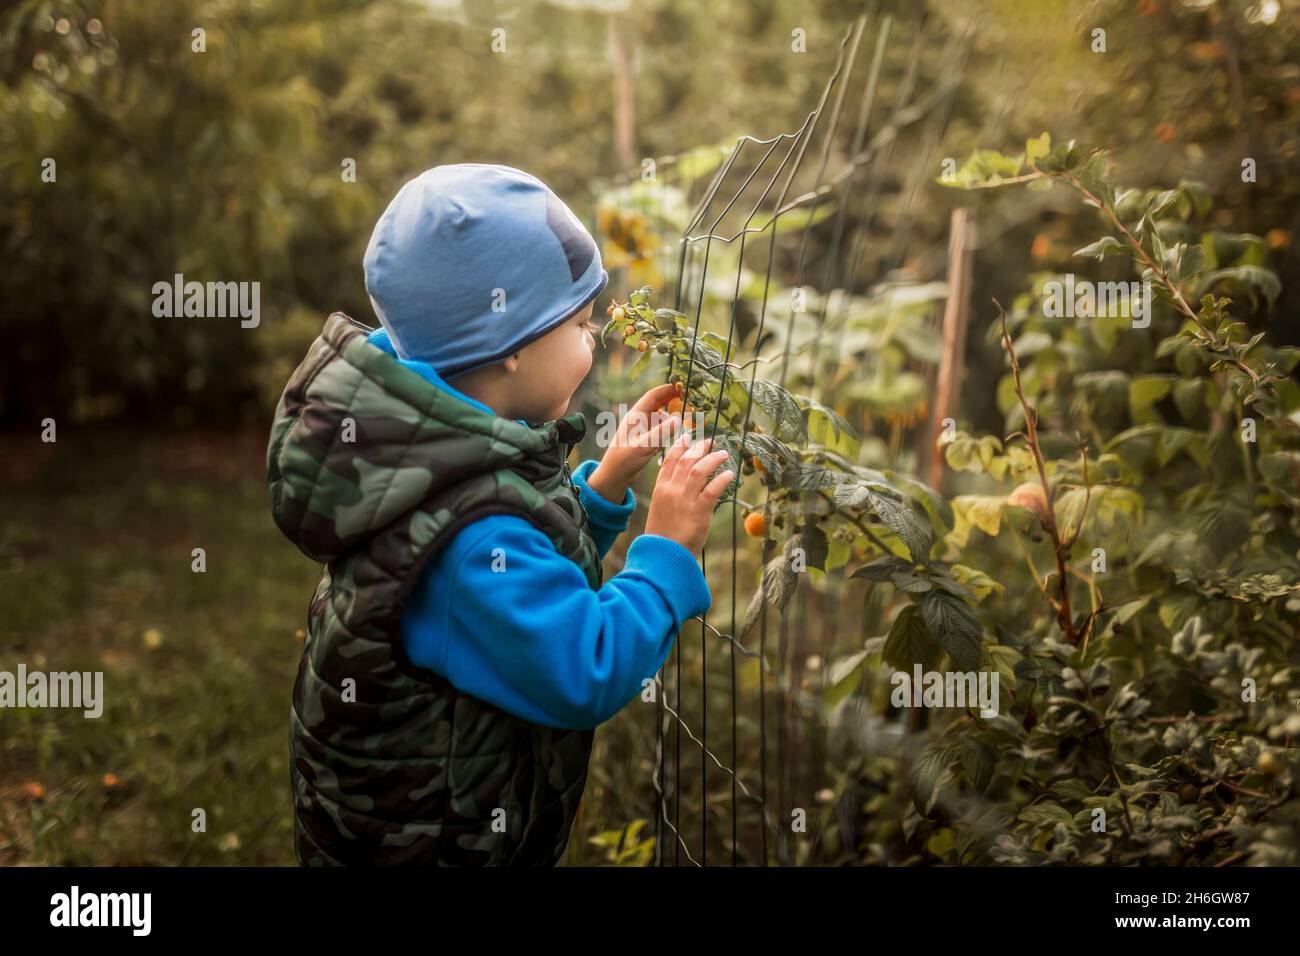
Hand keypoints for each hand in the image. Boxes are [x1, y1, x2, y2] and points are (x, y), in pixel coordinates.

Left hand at [586, 382, 683, 504]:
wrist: (613, 476)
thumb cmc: (623, 460)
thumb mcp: (643, 446)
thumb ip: (660, 433)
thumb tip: (678, 419)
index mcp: (635, 416)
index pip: (652, 396)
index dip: (667, 389)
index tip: (682, 386)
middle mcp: (638, 420)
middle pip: (657, 404)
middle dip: (671, 400)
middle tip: (688, 399)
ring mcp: (641, 429)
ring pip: (659, 418)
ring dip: (670, 418)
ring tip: (684, 423)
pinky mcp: (643, 439)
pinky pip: (658, 430)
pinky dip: (666, 430)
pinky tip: (672, 438)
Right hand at [643, 430, 734, 557]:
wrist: (663, 555)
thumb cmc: (663, 538)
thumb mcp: (660, 512)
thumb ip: (670, 497)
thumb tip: (685, 488)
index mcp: (660, 490)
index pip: (669, 461)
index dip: (679, 447)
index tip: (687, 437)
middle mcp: (671, 490)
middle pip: (686, 460)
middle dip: (699, 448)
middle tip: (710, 442)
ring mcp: (685, 499)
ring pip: (700, 469)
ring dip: (713, 459)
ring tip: (723, 454)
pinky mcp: (699, 510)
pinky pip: (713, 488)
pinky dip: (722, 479)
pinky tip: (730, 474)